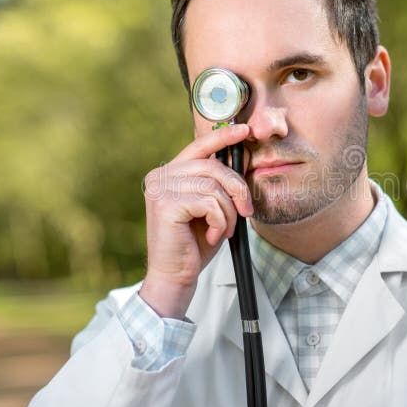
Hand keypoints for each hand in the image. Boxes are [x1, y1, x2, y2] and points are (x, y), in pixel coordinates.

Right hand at [139, 123, 252, 318]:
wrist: (176, 276)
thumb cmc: (194, 244)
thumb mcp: (210, 208)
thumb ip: (217, 185)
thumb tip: (241, 160)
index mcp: (169, 174)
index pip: (199, 146)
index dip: (223, 136)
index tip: (244, 130)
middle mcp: (160, 176)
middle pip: (214, 167)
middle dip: (237, 190)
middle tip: (246, 213)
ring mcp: (160, 189)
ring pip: (214, 187)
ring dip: (228, 213)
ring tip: (223, 231)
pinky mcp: (165, 205)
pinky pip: (209, 204)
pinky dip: (219, 222)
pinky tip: (212, 236)